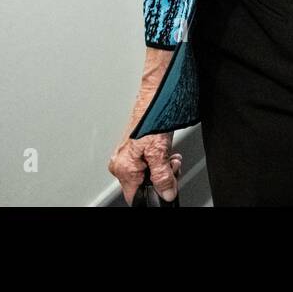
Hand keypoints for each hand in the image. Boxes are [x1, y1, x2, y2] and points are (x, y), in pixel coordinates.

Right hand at [109, 47, 182, 203]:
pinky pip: (151, 163)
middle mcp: (122, 163)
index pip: (134, 196)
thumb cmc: (153, 116)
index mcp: (123, 167)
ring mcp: (129, 156)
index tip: (165, 189)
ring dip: (164, 168)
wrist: (155, 95)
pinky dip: (162, 160)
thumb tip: (166, 193)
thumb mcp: (160, 151)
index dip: (152, 195)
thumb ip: (162, 176)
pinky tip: (168, 151)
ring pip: (149, 175)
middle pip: (143, 185)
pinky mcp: (138, 149)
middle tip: (170, 165)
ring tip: (170, 156)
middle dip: (161, 179)